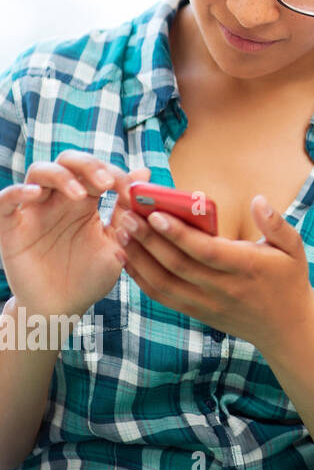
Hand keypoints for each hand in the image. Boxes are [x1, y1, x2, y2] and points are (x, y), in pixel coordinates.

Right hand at [0, 150, 150, 317]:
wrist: (62, 308)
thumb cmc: (91, 276)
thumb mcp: (117, 243)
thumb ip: (128, 211)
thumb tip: (145, 172)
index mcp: (86, 201)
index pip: (97, 170)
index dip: (115, 175)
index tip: (132, 194)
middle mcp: (59, 199)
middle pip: (68, 161)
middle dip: (89, 165)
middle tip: (107, 183)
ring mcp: (34, 210)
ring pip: (39, 172)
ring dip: (61, 176)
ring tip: (79, 194)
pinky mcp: (11, 227)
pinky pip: (6, 200)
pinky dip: (17, 192)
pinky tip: (35, 194)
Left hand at [109, 193, 313, 349]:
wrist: (286, 328)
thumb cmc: (289, 280)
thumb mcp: (293, 248)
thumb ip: (276, 223)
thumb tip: (258, 200)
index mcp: (247, 267)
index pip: (206, 251)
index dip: (179, 234)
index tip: (155, 214)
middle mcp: (223, 288)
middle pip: (178, 265)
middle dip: (148, 239)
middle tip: (125, 215)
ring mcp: (207, 303)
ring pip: (163, 282)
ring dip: (138, 257)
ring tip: (119, 231)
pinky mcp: (196, 312)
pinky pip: (162, 296)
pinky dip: (140, 277)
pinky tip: (126, 257)